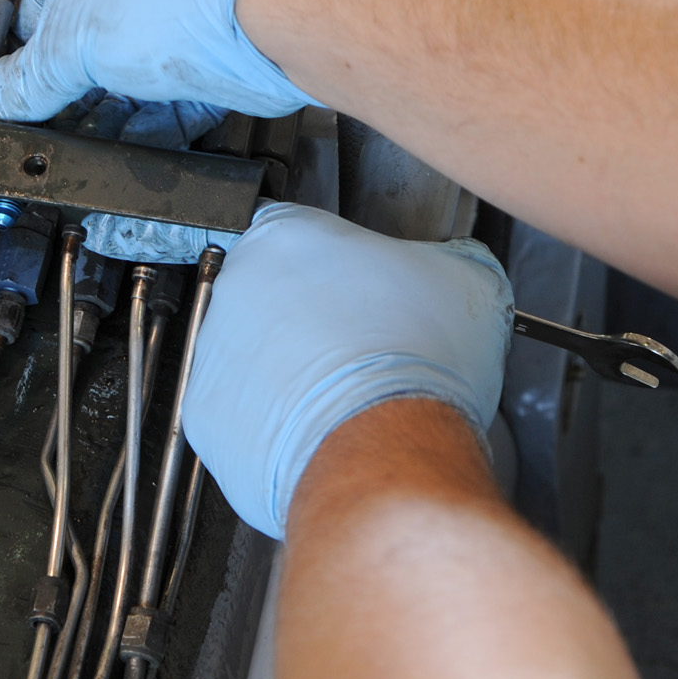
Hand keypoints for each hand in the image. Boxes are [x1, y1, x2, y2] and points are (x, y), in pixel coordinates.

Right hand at [0, 0, 316, 122]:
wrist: (275, 16)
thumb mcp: (76, 44)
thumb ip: (24, 80)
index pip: (37, 3)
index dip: (20, 54)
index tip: (7, 95)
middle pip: (87, 47)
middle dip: (70, 95)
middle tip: (47, 134)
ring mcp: (181, 15)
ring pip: (130, 79)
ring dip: (110, 120)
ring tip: (86, 153)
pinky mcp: (215, 58)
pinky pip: (173, 100)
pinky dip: (153, 129)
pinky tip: (135, 153)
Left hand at [182, 202, 512, 537]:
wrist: (385, 454)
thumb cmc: (416, 366)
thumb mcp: (469, 283)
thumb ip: (450, 257)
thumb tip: (460, 264)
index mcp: (287, 235)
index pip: (301, 224)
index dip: (338, 255)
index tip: (360, 278)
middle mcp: (236, 289)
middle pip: (274, 291)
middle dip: (314, 315)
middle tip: (367, 341)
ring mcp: (213, 357)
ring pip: (255, 355)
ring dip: (292, 370)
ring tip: (349, 392)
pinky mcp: (208, 421)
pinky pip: (243, 414)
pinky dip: (275, 424)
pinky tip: (324, 428)